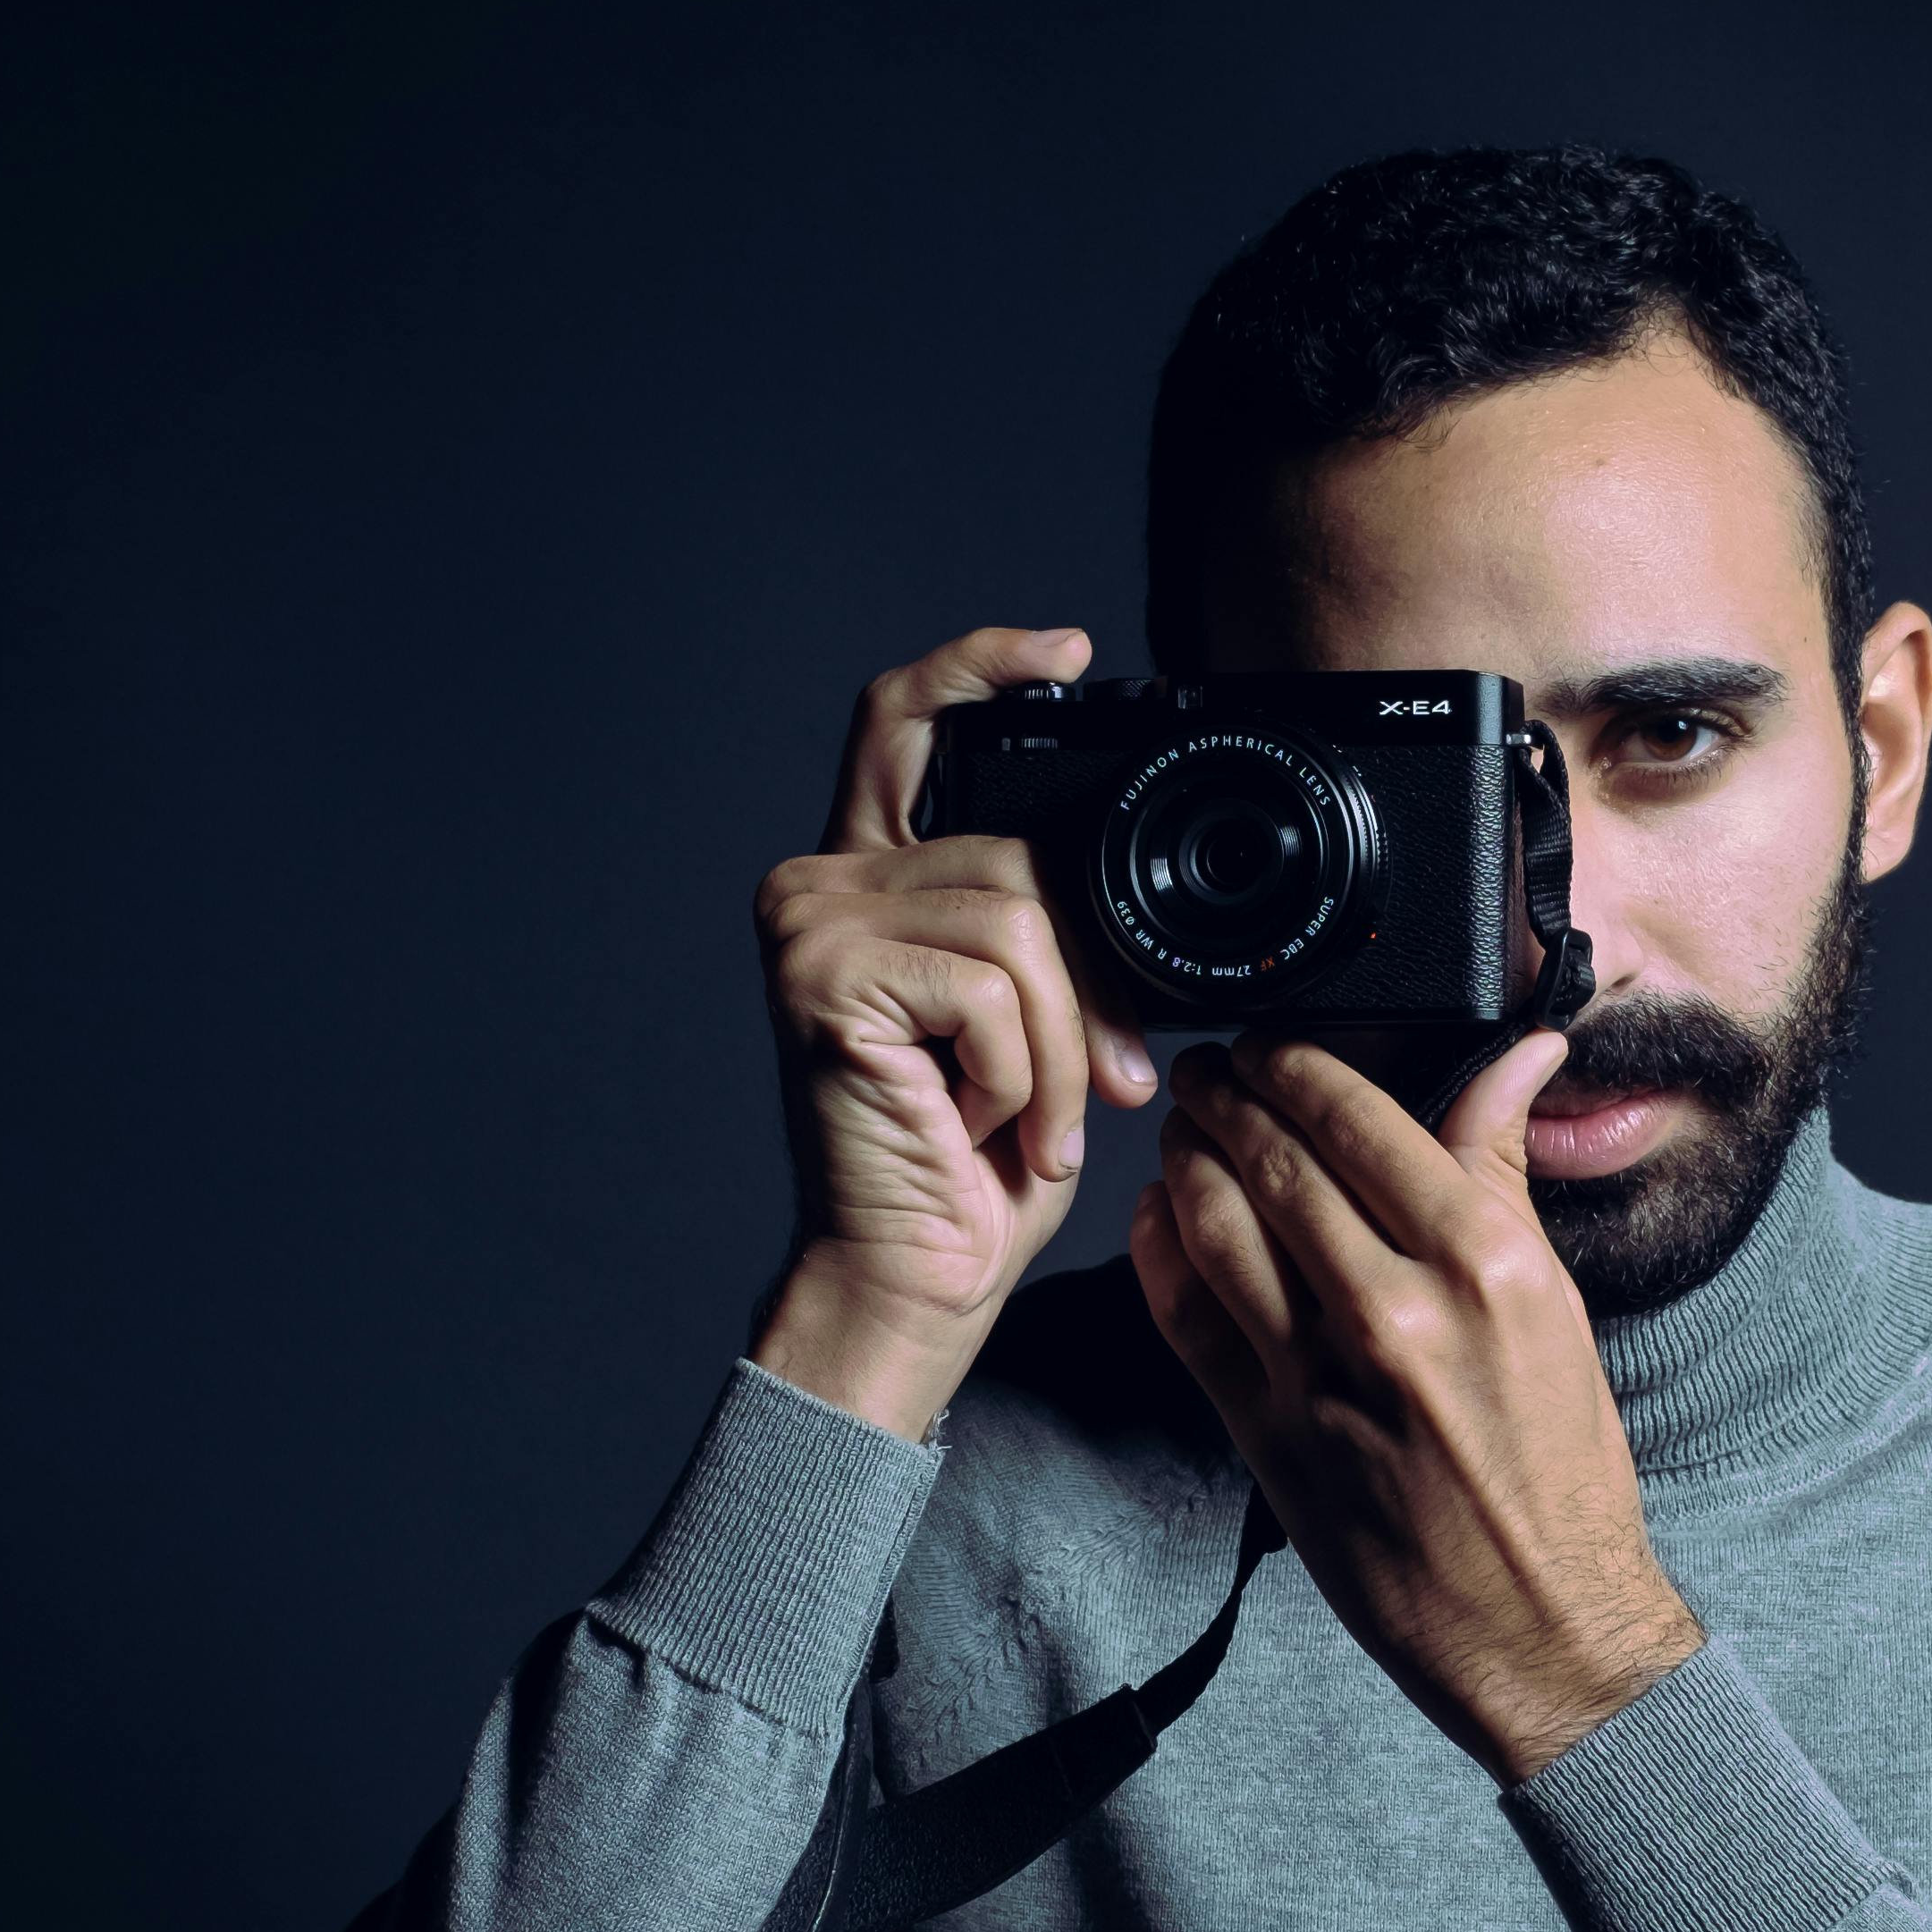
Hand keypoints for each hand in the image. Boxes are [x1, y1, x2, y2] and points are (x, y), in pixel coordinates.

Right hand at [747, 627, 1162, 1436]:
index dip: (980, 667)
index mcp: (872, 876)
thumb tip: (1120, 876)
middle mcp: (821, 882)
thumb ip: (1044, 925)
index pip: (906, 721)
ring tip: (1037, 1117)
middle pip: (1016, 853)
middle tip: (1107, 1076)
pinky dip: (1023, 1070)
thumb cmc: (980, 1164)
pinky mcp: (825, 980)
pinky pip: (990, 986)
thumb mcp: (1034, 1017)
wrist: (918, 1278)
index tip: (1067, 653)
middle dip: (1092, 976)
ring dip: (1061, 1042)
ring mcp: (811, 926)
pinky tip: (984, 1123)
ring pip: (1018, 922)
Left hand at [1129, 1030, 1704, 1782]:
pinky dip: (1160, 1252)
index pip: (1362, 1121)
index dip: (1296, 1064)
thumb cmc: (1561, 1470)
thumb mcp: (1555, 1305)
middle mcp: (1397, 1311)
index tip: (1272, 1040)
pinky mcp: (1267, 1436)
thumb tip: (1518, 1054)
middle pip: (1275, 1161)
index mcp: (1484, 1266)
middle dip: (1225, 1096)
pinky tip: (1157, 1217)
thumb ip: (1502, 1174)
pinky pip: (1186, 1318)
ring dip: (1184, 1159)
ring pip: (1216, 1226)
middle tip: (1206, 1068)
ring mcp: (1320, 1376)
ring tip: (1182, 1127)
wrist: (1540, 1625)